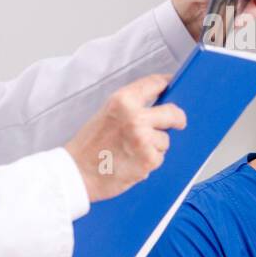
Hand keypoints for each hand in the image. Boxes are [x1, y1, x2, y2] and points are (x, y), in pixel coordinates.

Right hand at [64, 73, 186, 202]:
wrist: (76, 173)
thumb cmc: (89, 146)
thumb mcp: (107, 113)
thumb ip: (131, 106)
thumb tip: (158, 103)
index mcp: (123, 100)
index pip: (155, 83)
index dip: (167, 84)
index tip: (172, 86)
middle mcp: (135, 117)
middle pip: (173, 112)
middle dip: (177, 118)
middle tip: (178, 122)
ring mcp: (143, 139)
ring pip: (165, 139)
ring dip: (155, 145)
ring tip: (133, 150)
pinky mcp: (148, 159)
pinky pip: (159, 157)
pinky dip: (149, 161)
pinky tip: (133, 162)